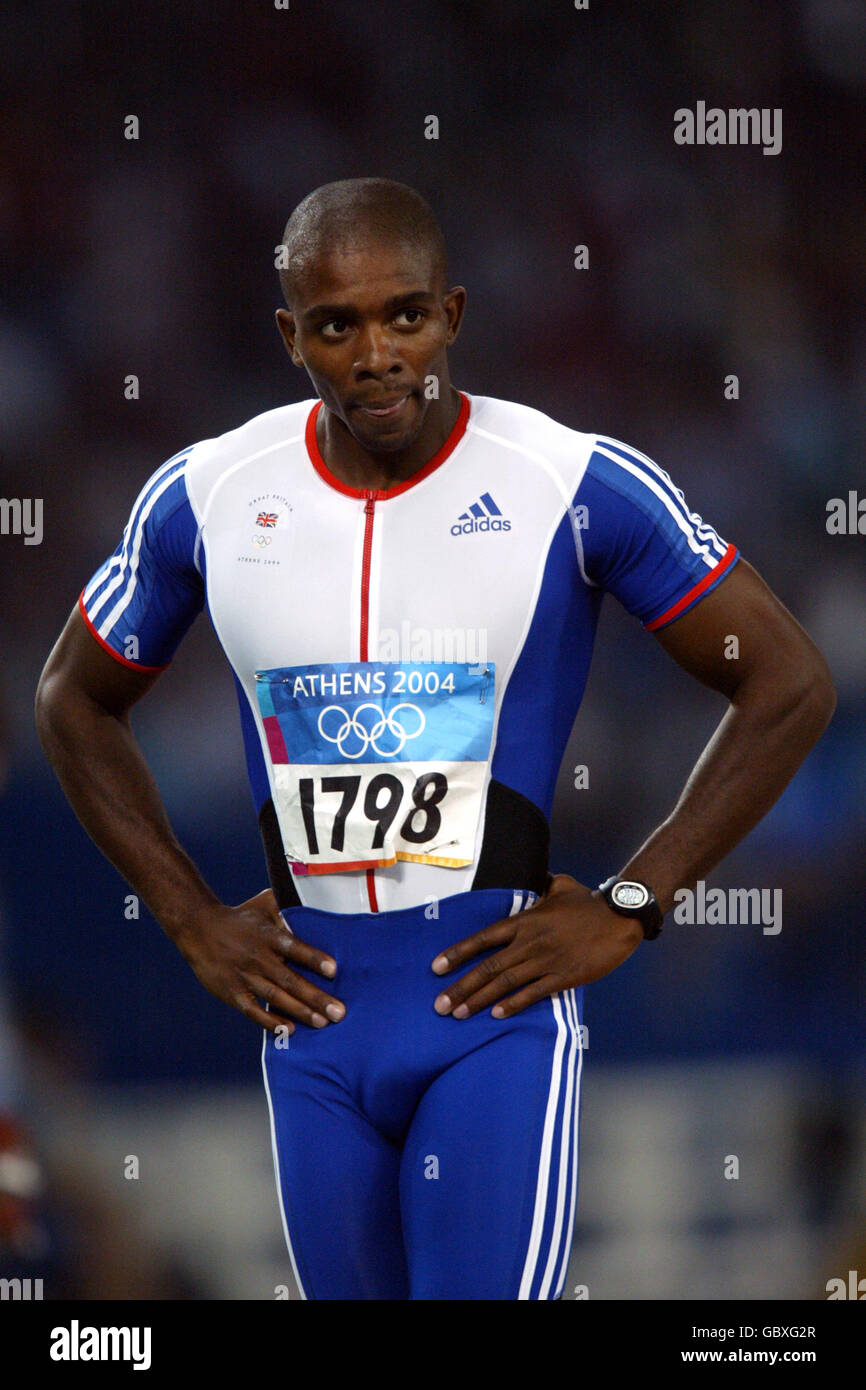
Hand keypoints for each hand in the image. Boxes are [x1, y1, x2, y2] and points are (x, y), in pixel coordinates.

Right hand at [174, 888, 345, 1034]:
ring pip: (276, 998)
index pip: (294, 947)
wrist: (199, 930)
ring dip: (300, 1011)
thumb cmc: (240, 917)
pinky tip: (289, 1030)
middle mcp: (258, 958)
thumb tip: (314, 907)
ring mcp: (245, 977)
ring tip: (322, 1022)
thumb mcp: (264, 904)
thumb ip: (288, 906)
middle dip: (316, 997)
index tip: (334, 970)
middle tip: (339, 1012)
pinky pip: (253, 1011)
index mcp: (268, 936)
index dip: (313, 958)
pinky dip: (270, 1021)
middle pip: (290, 980)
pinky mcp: (233, 993)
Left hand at [430, 874, 643, 1019]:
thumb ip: (542, 884)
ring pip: (505, 983)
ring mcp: (545, 960)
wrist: (620, 918)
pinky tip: (497, 1015)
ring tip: (459, 1014)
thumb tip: (536, 876)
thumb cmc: (590, 902)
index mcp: (525, 921)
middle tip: (439, 1006)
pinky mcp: (564, 976)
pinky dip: (514, 1004)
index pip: (483, 938)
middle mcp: (529, 942)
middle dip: (461, 987)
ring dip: (479, 1000)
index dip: (458, 953)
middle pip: (488, 967)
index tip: (437, 968)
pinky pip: (533, 993)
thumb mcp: (561, 885)